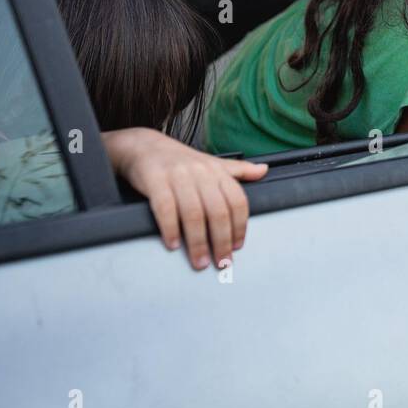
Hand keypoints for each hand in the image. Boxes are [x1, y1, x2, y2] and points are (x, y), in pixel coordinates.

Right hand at [103, 128, 268, 269]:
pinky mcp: (155, 180)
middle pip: (217, 211)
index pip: (237, 201)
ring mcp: (178, 176)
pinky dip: (170, 229)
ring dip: (198, 242)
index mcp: (217, 171)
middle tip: (221, 262)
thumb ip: (238, 170)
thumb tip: (264, 170)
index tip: (237, 247)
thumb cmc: (180, 161)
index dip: (240, 226)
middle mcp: (201, 172)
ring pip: (193, 213)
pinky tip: (173, 244)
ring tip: (199, 261)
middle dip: (221, 241)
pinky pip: (165, 208)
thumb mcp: (212, 163)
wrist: (144, 146)